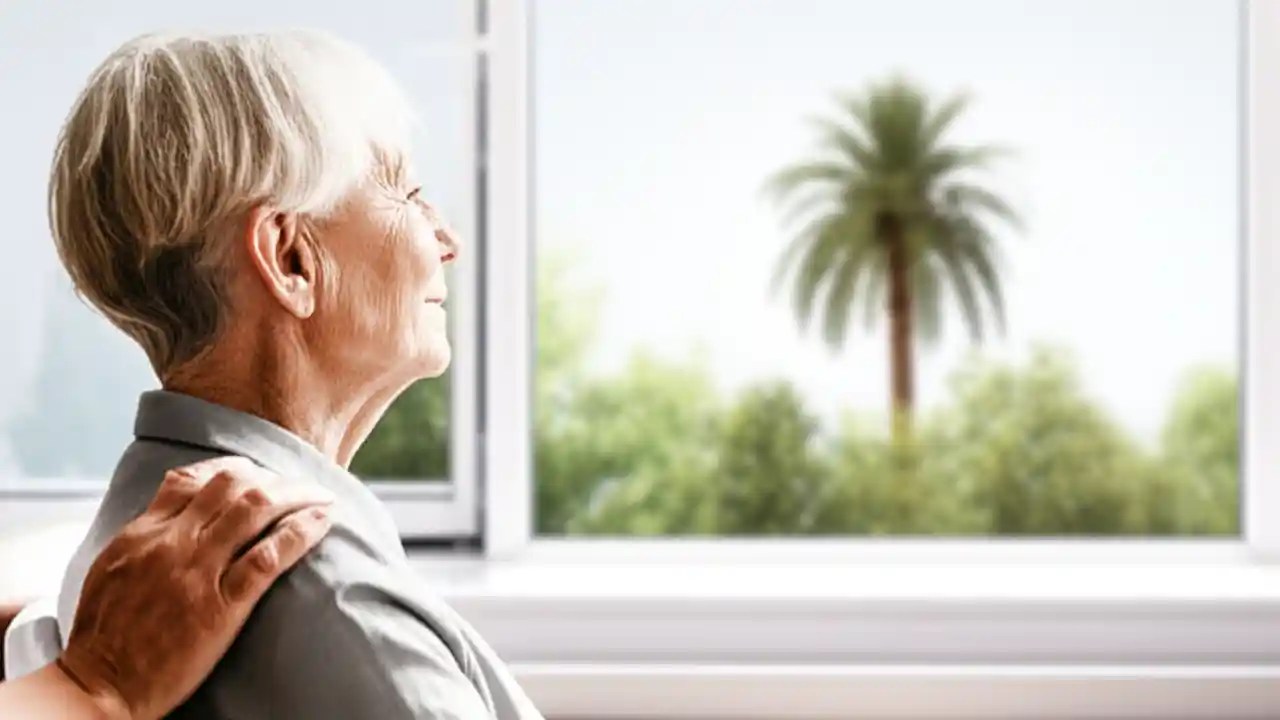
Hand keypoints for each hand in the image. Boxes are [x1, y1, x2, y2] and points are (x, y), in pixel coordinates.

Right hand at [56, 457, 333, 719]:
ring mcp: (198, 572)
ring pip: (256, 509)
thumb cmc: (104, 635)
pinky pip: (269, 557)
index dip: (233, 470)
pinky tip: (323, 521)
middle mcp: (172, 543)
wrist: (100, 685)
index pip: (192, 479)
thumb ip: (144, 538)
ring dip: (297, 496)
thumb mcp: (111, 569)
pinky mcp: (221, 607)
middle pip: (233, 486)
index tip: (257, 474)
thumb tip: (176, 516)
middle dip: (273, 479)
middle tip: (299, 486)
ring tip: (323, 497)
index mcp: (143, 533)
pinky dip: (301, 531)